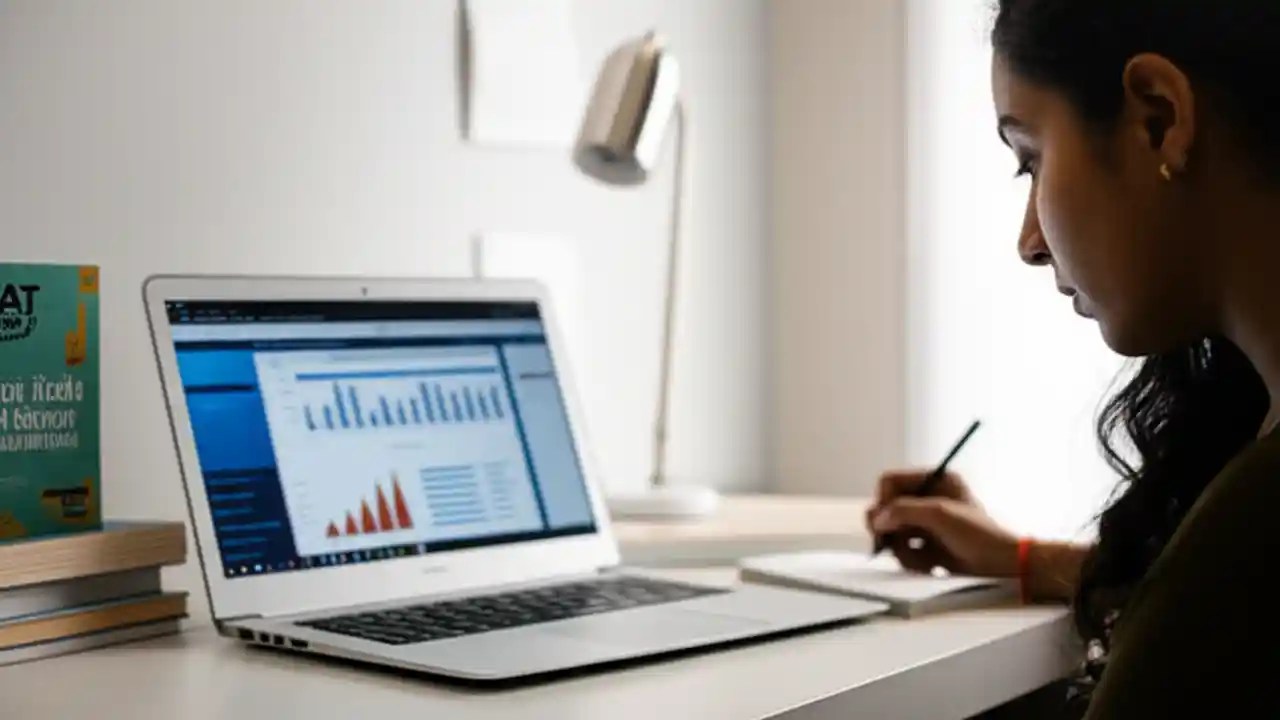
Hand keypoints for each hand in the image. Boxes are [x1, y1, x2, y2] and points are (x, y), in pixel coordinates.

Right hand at [865, 470, 1018, 577]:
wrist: (1004, 566)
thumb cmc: (980, 535)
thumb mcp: (941, 515)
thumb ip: (905, 511)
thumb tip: (877, 520)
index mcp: (934, 480)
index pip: (890, 482)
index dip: (883, 501)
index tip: (884, 523)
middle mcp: (927, 498)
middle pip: (886, 508)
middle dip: (888, 529)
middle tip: (886, 544)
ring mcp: (926, 523)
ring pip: (892, 533)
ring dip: (901, 549)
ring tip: (921, 560)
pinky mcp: (927, 545)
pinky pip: (903, 551)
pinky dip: (911, 561)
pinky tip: (930, 567)